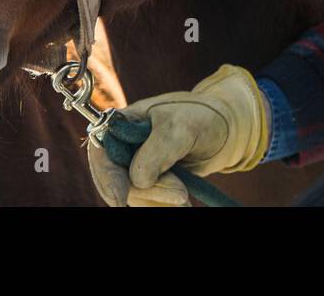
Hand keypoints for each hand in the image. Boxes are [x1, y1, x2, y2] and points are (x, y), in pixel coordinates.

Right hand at [86, 64, 270, 206]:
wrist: (223, 129)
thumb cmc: (201, 118)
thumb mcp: (181, 127)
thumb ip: (157, 151)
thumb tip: (137, 182)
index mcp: (123, 123)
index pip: (100, 151)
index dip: (107, 177)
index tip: (121, 198)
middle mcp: (124, 146)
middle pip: (117, 180)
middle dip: (147, 191)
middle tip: (180, 193)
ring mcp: (135, 165)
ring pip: (133, 195)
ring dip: (159, 200)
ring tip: (184, 195)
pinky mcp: (149, 182)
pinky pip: (147, 201)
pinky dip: (162, 204)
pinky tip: (182, 202)